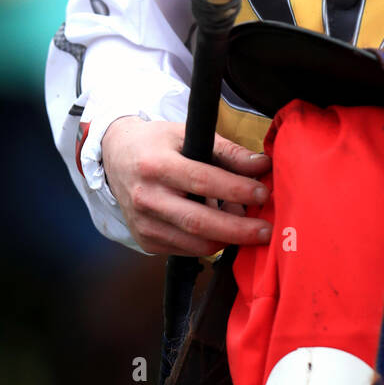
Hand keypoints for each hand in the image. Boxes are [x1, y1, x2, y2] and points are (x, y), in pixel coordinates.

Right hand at [101, 117, 272, 255]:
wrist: (116, 158)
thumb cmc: (158, 143)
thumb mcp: (188, 134)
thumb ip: (227, 151)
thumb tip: (262, 166)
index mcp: (156, 165)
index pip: (202, 181)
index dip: (236, 189)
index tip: (263, 193)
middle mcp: (146, 198)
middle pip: (198, 222)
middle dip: (238, 230)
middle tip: (267, 230)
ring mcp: (143, 224)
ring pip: (194, 243)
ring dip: (228, 239)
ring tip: (250, 227)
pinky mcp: (146, 241)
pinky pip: (186, 250)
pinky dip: (211, 244)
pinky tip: (225, 230)